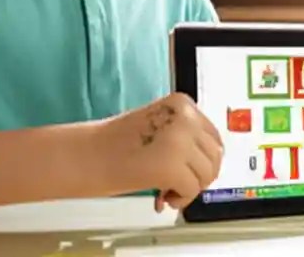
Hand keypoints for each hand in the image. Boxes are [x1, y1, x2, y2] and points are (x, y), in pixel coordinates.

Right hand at [101, 92, 222, 212]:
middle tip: (176, 185)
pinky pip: (192, 190)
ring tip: (166, 191)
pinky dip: (181, 199)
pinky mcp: (172, 165)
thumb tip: (210, 164)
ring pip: (207, 174)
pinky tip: (162, 196)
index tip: (188, 171)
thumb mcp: (160, 128)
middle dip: (199, 176)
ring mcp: (180, 140)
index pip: (213, 137)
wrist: (88, 154)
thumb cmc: (118, 145)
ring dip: (190, 189)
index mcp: (182, 104)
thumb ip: (185, 138)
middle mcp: (185, 117)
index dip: (203, 160)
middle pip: (214, 156)